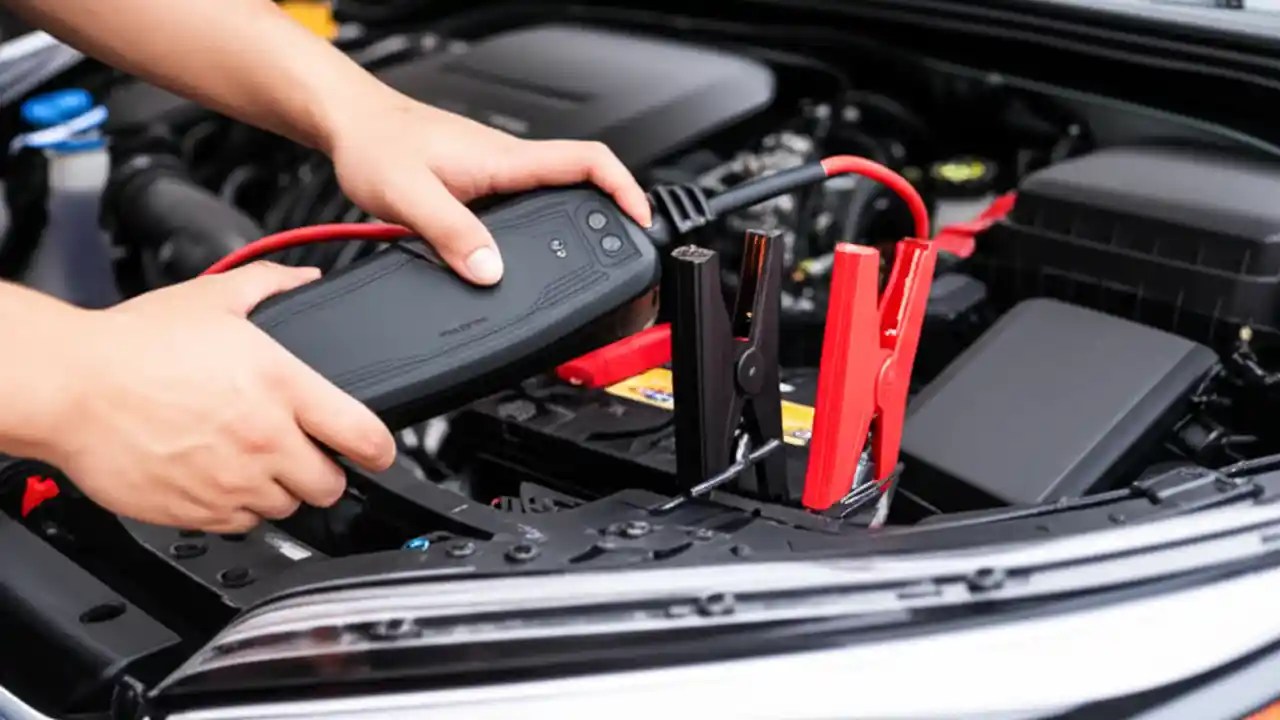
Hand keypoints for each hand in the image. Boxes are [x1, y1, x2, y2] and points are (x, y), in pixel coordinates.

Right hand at [42, 262, 395, 532]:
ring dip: (280, 489)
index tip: (379, 450)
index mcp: (283, 387)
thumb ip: (272, 285)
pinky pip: (240, 524)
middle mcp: (266, 440)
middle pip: (330, 486)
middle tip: (306, 454)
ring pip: (286, 508)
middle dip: (325, 472)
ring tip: (254, 459)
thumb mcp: (215, 297)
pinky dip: (239, 507)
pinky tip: (220, 476)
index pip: (365, 437)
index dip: (382, 449)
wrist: (71, 385)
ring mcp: (233, 481)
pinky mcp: (198, 511)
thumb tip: (304, 280)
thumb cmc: (135, 344)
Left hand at [326, 94, 652, 284]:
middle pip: (581, 183)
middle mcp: (507, 163)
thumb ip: (452, 235)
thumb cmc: (375, 146)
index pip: (588, 162)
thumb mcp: (410, 196)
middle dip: (608, 215)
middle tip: (619, 254)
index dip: (625, 189)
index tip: (642, 220)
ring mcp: (496, 172)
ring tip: (581, 261)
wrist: (350, 124)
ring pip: (550, 197)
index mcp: (505, 160)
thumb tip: (490, 272)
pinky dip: (536, 229)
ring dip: (570, 224)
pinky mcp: (479, 183)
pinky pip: (522, 205)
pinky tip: (524, 254)